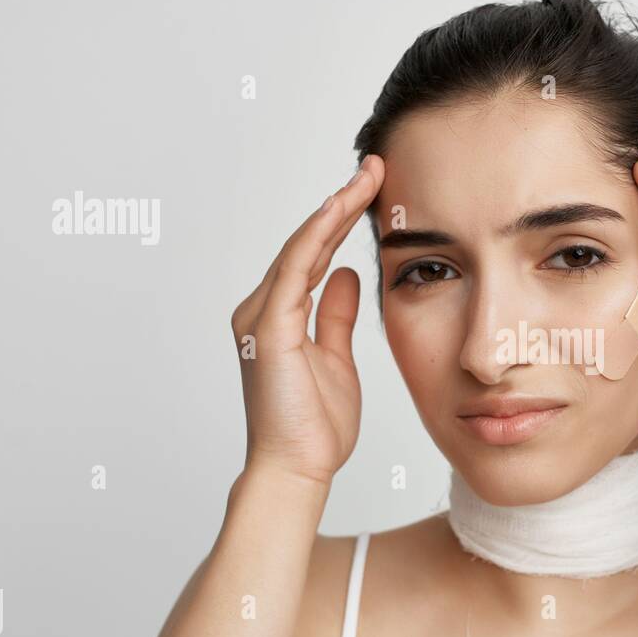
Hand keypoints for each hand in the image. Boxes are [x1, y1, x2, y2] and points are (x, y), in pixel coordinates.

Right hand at [229, 156, 383, 487]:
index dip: (341, 220)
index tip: (374, 190)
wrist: (297, 469)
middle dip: (341, 202)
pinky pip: (295, 270)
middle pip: (306, 242)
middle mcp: (263, 309)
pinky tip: (340, 208)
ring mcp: (262, 316)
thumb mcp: (336, 358)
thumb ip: (336, 315)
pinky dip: (318, 235)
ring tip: (368, 176)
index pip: (313, 255)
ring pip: (300, 247)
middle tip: (376, 167)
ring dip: (334, 208)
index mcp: (280, 317)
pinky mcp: (269, 329)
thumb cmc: (314, 428)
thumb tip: (344, 275)